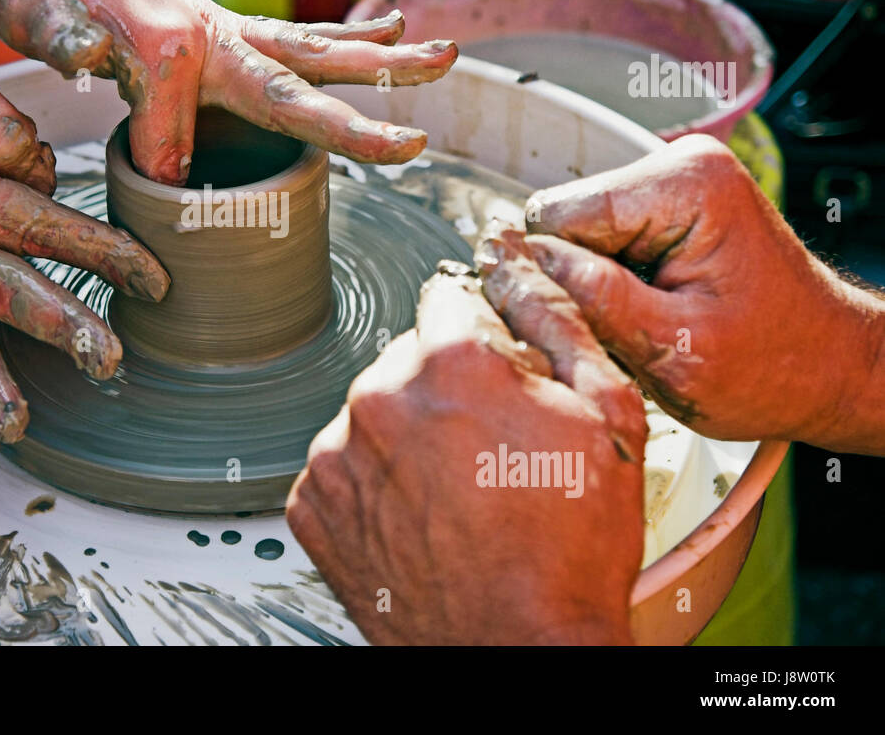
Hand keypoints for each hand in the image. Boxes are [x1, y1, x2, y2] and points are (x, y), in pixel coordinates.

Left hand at [0, 0, 457, 184]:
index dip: (153, 164)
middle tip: (412, 145)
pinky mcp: (223, 29)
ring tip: (444, 56)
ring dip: (379, 61)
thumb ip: (69, 46)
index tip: (129, 181)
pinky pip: (295, 38)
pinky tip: (383, 35)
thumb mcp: (24, 5)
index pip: (176, 135)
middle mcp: (210, 33)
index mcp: (165, 42)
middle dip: (355, 122)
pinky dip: (344, 39)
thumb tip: (118, 96)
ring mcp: (223, 29)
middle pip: (297, 83)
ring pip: (314, 52)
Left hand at [287, 231, 644, 644]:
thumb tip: (522, 269)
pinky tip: (421, 515)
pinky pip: (344, 466)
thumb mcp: (607, 416)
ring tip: (458, 493)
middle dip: (447, 388)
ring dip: (409, 436)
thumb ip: (558, 322)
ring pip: (374, 413)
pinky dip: (375, 483)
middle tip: (492, 449)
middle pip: (410, 358)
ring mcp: (338, 454)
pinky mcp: (314, 505)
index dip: (483, 331)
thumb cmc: (568, 552)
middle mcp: (378, 398)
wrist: (519, 652)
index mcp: (448, 363)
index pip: (448, 297)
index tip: (495, 367)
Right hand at [525, 134, 884, 450]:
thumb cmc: (776, 367)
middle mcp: (677, 167)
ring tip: (640, 327)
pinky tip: (644, 314)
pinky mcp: (665, 208)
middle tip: (621, 335)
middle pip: (564, 221)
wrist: (831, 367)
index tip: (577, 324)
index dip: (552, 275)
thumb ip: (595, 301)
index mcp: (686, 186)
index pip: (559, 216)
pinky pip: (599, 243)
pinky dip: (608, 286)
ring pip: (574, 236)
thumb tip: (521, 265)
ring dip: (591, 288)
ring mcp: (671, 184)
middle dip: (575, 282)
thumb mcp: (677, 351)